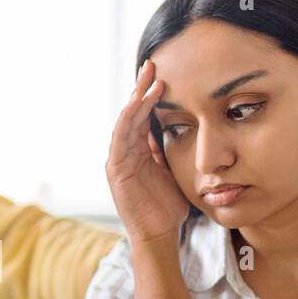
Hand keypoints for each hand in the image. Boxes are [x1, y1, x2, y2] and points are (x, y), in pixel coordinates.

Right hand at [106, 59, 191, 244]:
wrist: (158, 235)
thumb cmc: (167, 207)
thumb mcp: (174, 171)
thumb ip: (171, 151)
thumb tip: (182, 129)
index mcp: (140, 151)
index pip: (144, 116)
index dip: (151, 94)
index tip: (163, 73)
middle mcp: (126, 152)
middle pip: (132, 113)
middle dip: (141, 88)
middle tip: (152, 64)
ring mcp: (118, 160)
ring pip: (125, 122)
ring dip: (136, 100)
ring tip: (148, 81)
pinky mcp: (115, 170)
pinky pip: (120, 139)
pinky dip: (128, 120)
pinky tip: (137, 104)